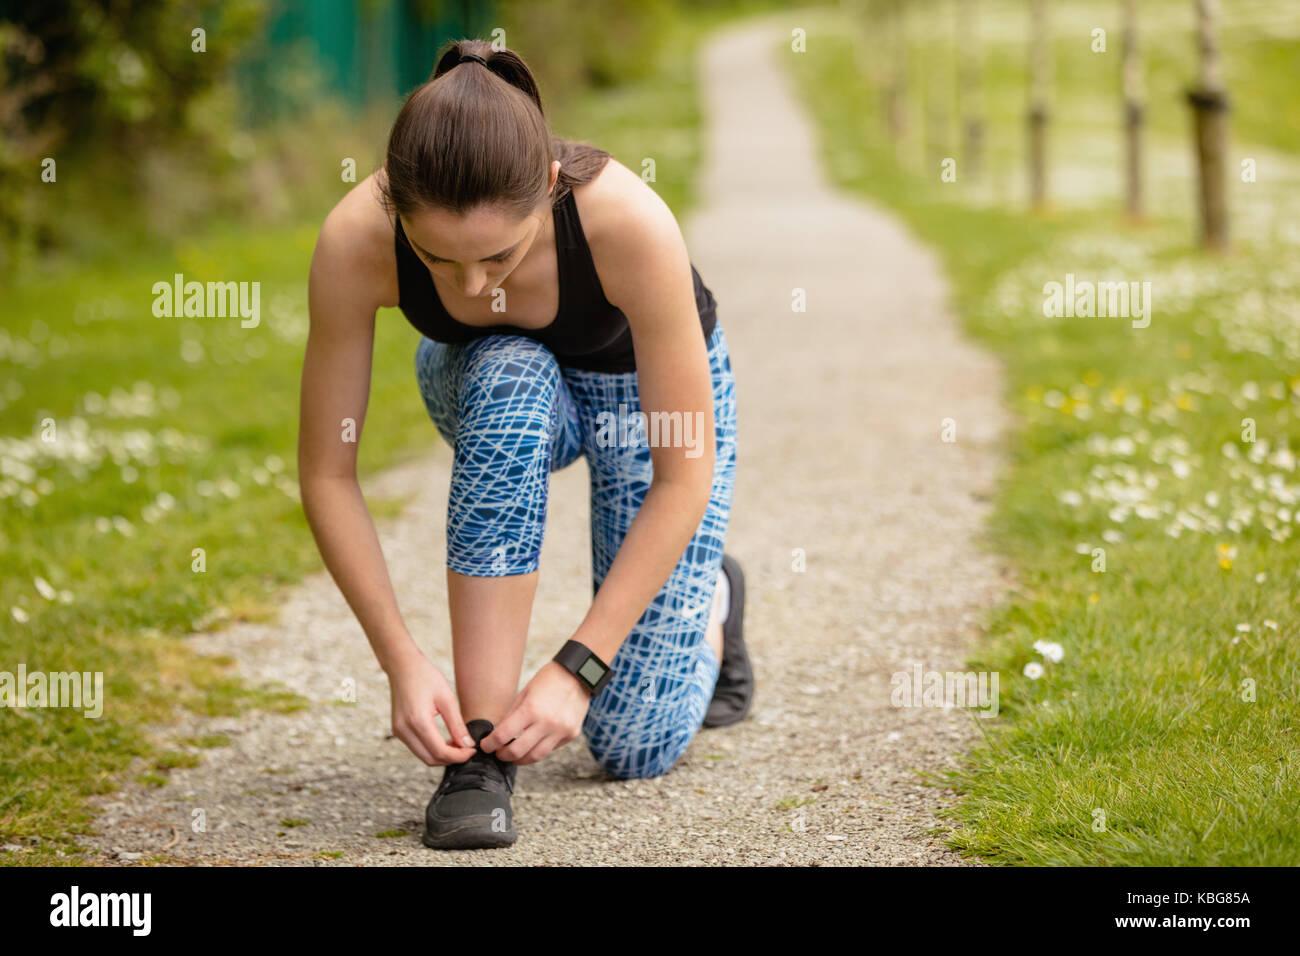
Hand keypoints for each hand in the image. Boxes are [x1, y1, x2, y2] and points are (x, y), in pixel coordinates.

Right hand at [387, 648, 476, 765]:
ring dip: (441, 755)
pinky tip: (445, 740)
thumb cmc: (425, 676)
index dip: (459, 756)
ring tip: (458, 744)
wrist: (402, 665)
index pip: (440, 752)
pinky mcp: (398, 730)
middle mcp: (404, 730)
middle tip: (467, 749)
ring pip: (423, 756)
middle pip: (430, 759)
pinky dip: (431, 749)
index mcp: (418, 721)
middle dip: (451, 759)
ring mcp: (398, 731)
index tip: (472, 750)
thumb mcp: (447, 698)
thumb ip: (457, 724)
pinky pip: (417, 748)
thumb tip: (467, 745)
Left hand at [479, 660, 590, 764]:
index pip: (503, 735)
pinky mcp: (572, 734)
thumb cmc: (549, 680)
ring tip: (513, 756)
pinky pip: (551, 749)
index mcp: (531, 709)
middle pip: (517, 752)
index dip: (489, 744)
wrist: (579, 674)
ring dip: (520, 759)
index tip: (485, 746)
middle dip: (503, 755)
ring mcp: (561, 730)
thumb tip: (497, 735)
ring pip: (535, 756)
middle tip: (498, 753)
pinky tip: (534, 744)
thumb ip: (511, 716)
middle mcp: (547, 723)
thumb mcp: (525, 693)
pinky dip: (539, 749)